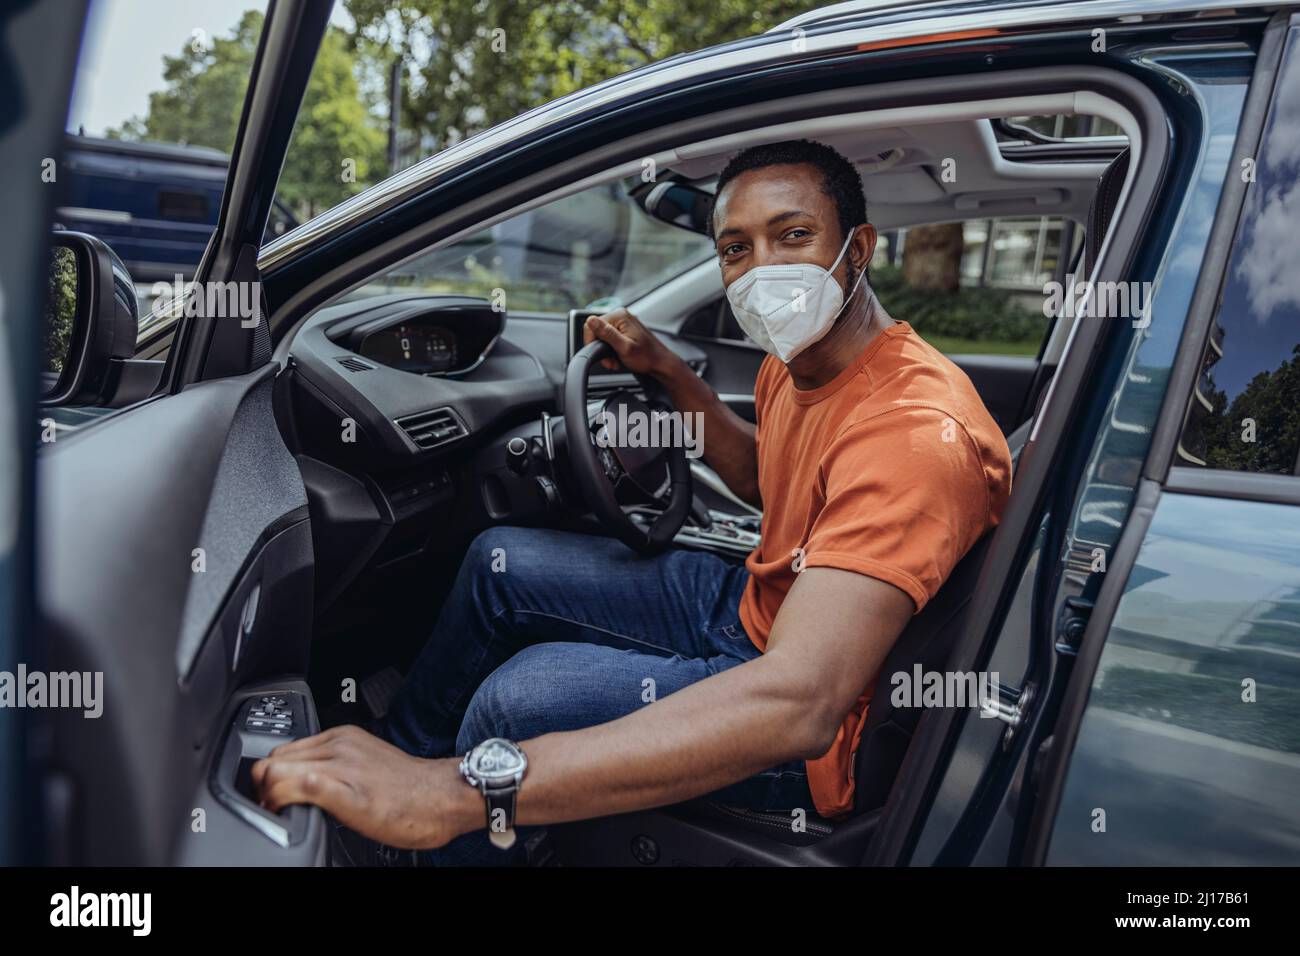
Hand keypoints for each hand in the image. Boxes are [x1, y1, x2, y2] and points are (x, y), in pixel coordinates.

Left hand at [250, 724, 475, 848]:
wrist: (445, 796)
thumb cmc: (412, 789)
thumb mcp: (367, 764)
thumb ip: (338, 766)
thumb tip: (308, 784)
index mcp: (342, 737)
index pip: (283, 750)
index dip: (270, 777)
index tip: (274, 797)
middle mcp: (339, 746)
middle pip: (273, 760)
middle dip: (262, 788)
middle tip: (272, 810)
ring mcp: (343, 767)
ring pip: (277, 772)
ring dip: (268, 798)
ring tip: (280, 815)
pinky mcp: (349, 792)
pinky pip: (302, 785)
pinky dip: (285, 800)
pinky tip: (290, 814)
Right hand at [583, 307, 677, 376]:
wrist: (660, 363)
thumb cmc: (646, 358)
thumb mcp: (624, 347)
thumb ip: (607, 334)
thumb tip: (591, 320)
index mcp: (620, 316)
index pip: (591, 324)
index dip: (592, 342)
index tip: (602, 356)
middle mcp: (621, 315)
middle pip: (596, 331)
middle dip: (600, 348)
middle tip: (611, 361)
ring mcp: (623, 322)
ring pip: (602, 336)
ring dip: (605, 351)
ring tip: (615, 360)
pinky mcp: (624, 330)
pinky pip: (609, 338)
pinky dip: (611, 349)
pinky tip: (618, 356)